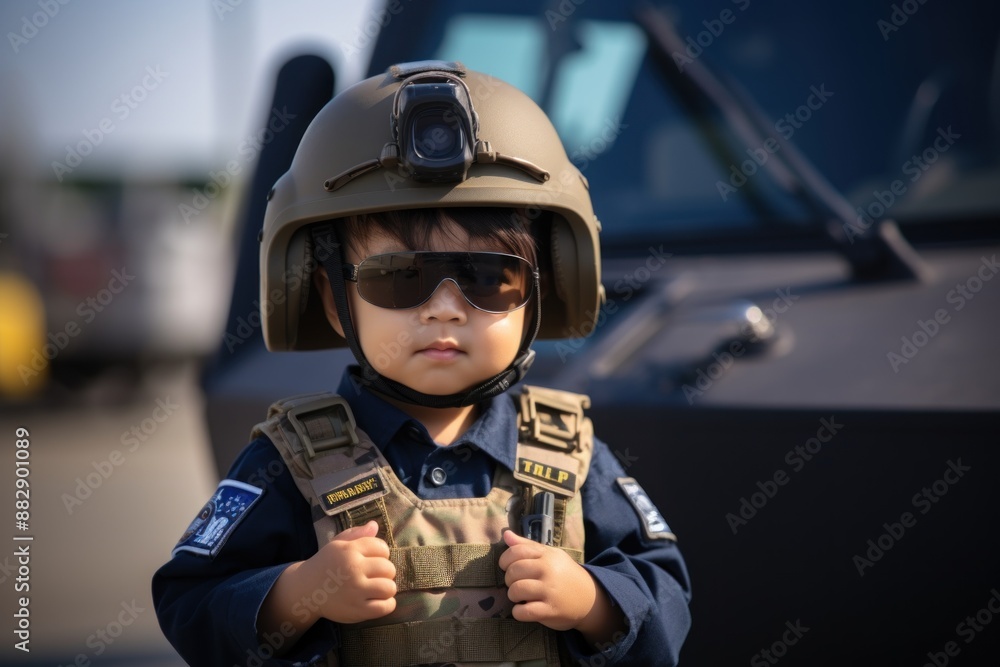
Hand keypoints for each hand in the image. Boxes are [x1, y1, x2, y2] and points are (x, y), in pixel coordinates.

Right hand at [296, 520, 396, 623]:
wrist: (305, 591)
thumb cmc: (326, 565)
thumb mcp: (337, 544)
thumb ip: (357, 534)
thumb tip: (374, 525)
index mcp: (349, 550)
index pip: (382, 548)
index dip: (382, 553)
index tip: (373, 559)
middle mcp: (353, 569)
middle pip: (388, 568)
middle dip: (385, 572)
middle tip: (375, 575)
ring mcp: (355, 591)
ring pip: (389, 588)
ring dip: (387, 588)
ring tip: (377, 588)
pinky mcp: (357, 610)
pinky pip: (385, 607)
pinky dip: (387, 604)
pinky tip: (379, 600)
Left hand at [499, 530, 621, 641]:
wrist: (590, 598)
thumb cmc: (564, 574)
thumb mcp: (550, 555)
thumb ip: (527, 546)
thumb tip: (506, 535)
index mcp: (548, 555)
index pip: (517, 551)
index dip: (505, 559)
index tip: (506, 567)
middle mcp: (549, 570)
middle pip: (514, 571)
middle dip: (509, 579)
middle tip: (515, 583)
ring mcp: (550, 591)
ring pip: (516, 590)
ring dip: (512, 595)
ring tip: (519, 596)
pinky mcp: (551, 610)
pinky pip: (524, 612)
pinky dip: (518, 612)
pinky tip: (523, 609)